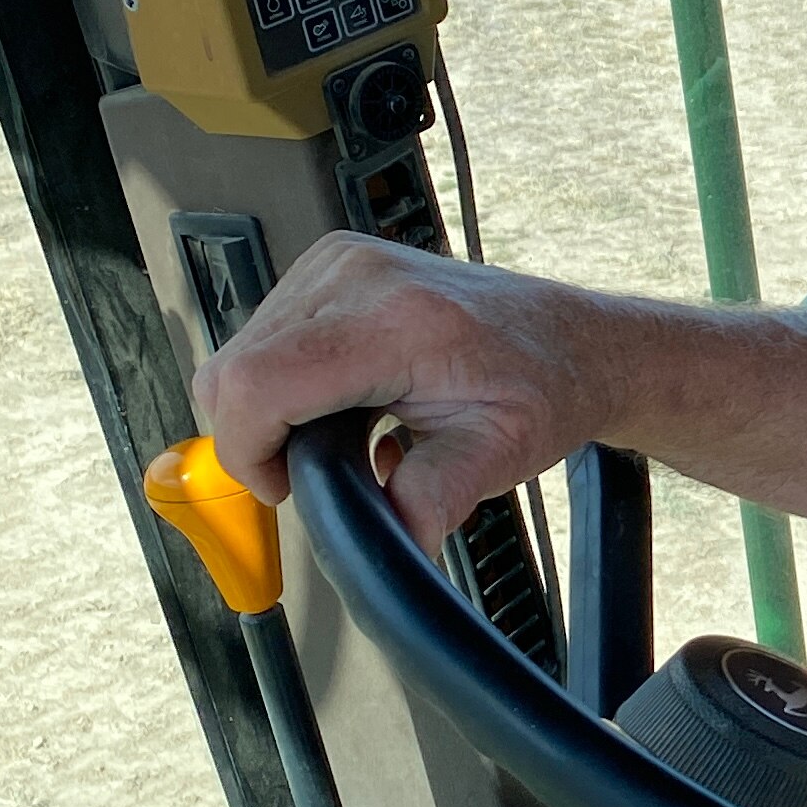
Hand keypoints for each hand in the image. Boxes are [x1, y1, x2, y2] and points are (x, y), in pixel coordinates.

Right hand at [191, 231, 600, 544]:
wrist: (573, 340)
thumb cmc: (544, 385)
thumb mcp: (496, 455)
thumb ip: (432, 500)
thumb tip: (394, 544)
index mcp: (397, 320)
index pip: (257, 381)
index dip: (248, 450)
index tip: (287, 488)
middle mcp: (358, 276)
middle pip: (233, 371)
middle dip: (259, 440)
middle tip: (324, 473)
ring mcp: (341, 261)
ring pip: (240, 355)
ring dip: (272, 412)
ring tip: (344, 433)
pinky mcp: (333, 263)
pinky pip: (265, 334)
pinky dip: (285, 381)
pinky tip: (343, 400)